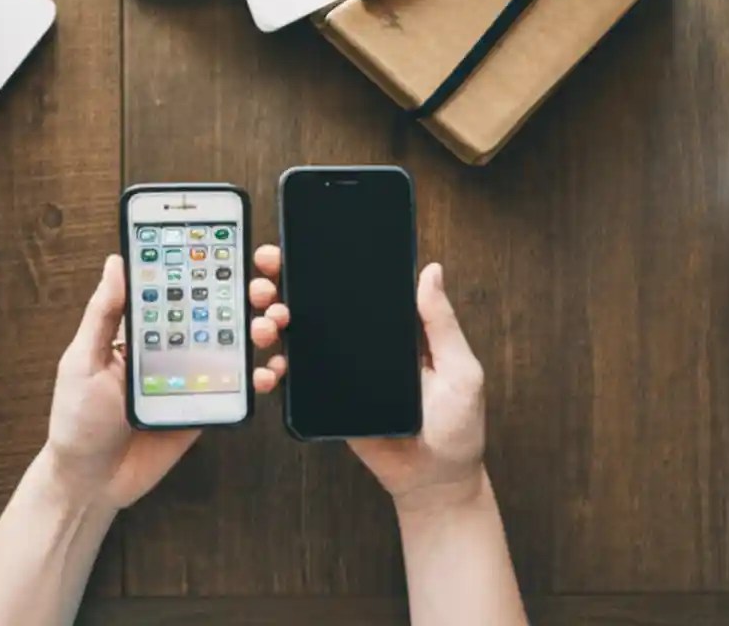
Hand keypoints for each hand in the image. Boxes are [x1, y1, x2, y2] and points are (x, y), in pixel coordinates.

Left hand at [43, 255, 279, 509]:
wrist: (92, 482)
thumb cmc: (78, 420)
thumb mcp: (82, 360)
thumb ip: (102, 314)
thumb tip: (116, 263)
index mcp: (141, 329)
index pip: (178, 286)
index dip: (206, 265)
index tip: (232, 247)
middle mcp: (170, 347)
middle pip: (216, 310)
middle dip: (247, 292)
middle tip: (262, 287)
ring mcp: (192, 376)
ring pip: (235, 343)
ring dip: (260, 328)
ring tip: (269, 324)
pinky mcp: (207, 406)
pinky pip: (239, 386)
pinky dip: (261, 376)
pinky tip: (267, 371)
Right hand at [249, 245, 486, 512]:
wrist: (434, 480)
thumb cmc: (456, 427)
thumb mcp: (461, 370)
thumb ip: (441, 324)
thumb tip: (430, 271)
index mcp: (390, 327)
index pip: (351, 286)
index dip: (320, 264)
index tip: (292, 248)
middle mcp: (359, 343)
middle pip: (310, 305)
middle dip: (279, 288)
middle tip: (267, 286)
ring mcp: (337, 371)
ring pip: (292, 338)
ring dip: (269, 324)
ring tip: (268, 325)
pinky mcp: (323, 400)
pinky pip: (291, 382)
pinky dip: (272, 373)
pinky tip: (271, 371)